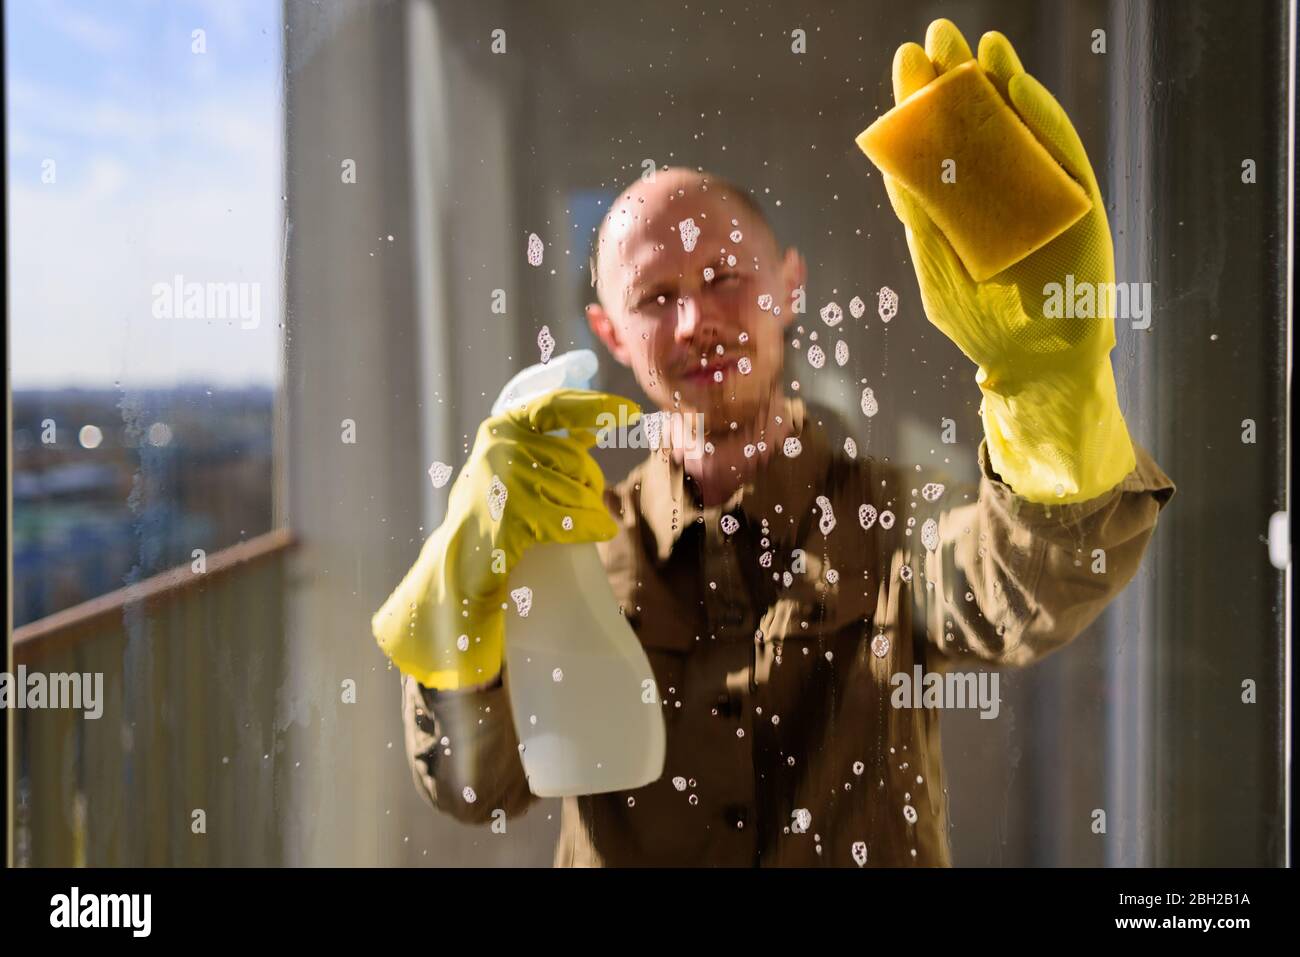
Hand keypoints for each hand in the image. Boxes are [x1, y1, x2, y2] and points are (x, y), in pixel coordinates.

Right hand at [372, 388, 639, 689]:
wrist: (457, 560)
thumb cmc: (490, 509)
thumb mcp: (510, 466)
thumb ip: (541, 445)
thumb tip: (589, 431)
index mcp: (501, 426)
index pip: (557, 406)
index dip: (597, 405)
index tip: (630, 410)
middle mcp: (502, 447)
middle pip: (575, 458)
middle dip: (593, 480)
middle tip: (594, 497)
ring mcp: (508, 481)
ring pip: (578, 491)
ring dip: (595, 508)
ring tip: (593, 519)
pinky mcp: (516, 518)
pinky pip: (573, 519)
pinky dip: (593, 526)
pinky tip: (602, 529)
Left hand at [878, 19, 1134, 502]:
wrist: (1035, 364)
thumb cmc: (981, 324)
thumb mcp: (939, 273)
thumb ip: (925, 224)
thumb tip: (898, 173)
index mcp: (960, 205)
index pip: (938, 146)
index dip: (922, 105)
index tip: (906, 62)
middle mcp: (1000, 191)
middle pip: (976, 125)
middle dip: (955, 80)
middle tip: (936, 36)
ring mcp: (1040, 193)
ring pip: (1019, 129)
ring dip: (999, 84)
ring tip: (980, 44)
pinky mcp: (1076, 204)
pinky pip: (1059, 152)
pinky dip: (1041, 119)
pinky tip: (1018, 87)